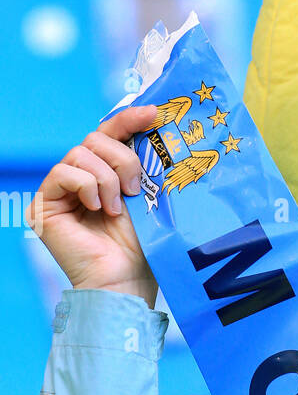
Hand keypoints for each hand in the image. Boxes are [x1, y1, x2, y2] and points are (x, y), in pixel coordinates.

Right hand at [26, 105, 159, 306]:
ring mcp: (60, 191)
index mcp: (105, 174)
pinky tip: (96, 209)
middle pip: (94, 138)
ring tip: (115, 208)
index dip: (129, 119)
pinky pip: (62, 172)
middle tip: (133, 188)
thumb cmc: (142, 248)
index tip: (154, 113)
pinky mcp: (44, 205)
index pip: (110, 134)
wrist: (126, 280)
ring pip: (80, 152)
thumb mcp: (147, 196)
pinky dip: (85, 186)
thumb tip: (157, 123)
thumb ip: (143, 163)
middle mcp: (80, 179)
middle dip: (121, 158)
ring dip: (106, 178)